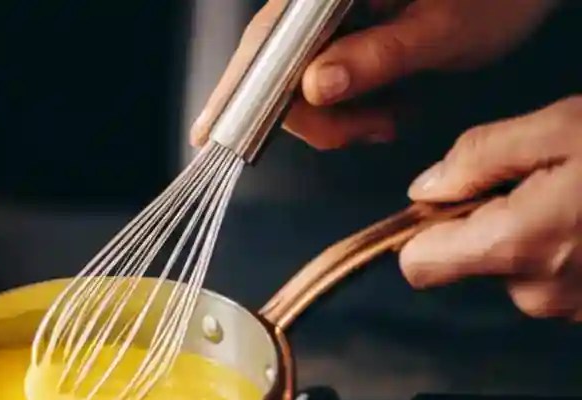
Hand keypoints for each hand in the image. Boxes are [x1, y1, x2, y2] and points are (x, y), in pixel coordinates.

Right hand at [190, 0, 559, 149]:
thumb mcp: (443, 31)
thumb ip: (377, 56)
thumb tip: (313, 88)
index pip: (268, 39)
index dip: (236, 89)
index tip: (208, 135)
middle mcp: (318, 1)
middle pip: (275, 69)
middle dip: (317, 116)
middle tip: (370, 131)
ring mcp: (325, 18)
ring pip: (296, 85)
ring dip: (338, 118)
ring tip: (390, 116)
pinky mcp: (338, 37)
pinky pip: (318, 83)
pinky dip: (348, 108)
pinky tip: (386, 105)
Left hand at [399, 97, 581, 319]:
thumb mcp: (561, 127)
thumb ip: (481, 155)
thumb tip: (424, 189)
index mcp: (516, 245)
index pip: (418, 265)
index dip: (424, 230)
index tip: (453, 199)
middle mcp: (538, 293)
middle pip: (471, 263)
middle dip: (494, 224)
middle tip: (546, 184)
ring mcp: (570, 311)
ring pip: (516, 272)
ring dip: (535, 237)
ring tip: (578, 200)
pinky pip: (556, 282)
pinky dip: (567, 253)